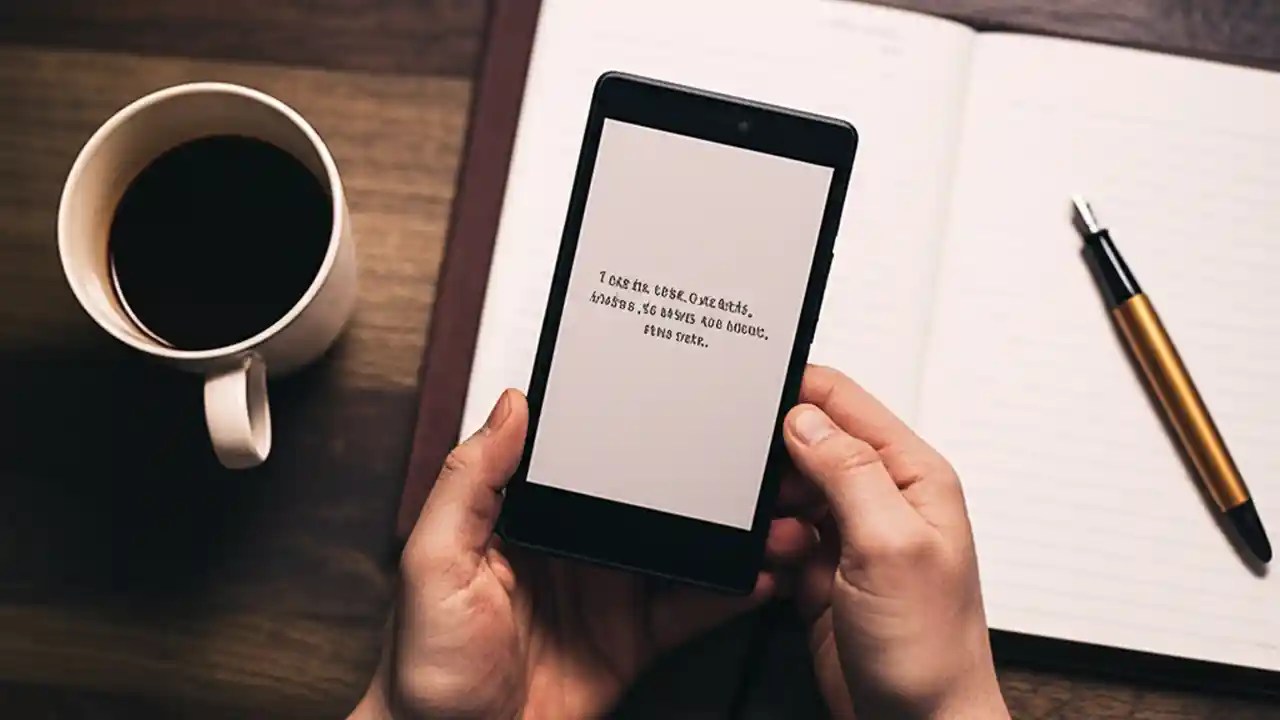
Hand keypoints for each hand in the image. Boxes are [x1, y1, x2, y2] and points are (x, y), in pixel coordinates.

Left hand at [351, 389, 814, 719]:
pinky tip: (757, 573)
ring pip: (681, 544)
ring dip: (725, 528)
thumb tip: (510, 408)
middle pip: (648, 495)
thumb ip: (468, 482)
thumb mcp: (433, 562)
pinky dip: (730, 590)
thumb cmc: (429, 666)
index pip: (585, 454)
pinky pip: (692, 606)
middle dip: (698, 475)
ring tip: (768, 510)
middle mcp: (575, 543)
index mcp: (526, 514)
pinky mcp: (635, 636)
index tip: (676, 402)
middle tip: (744, 456)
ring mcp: (610, 589)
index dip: (630, 429)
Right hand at [782, 366, 1008, 719]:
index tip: (753, 395)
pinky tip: (779, 573)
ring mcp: (850, 538)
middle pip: (808, 444)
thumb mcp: (889, 546)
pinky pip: (778, 539)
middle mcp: (882, 499)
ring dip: (772, 515)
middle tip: (768, 494)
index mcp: (912, 476)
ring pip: (787, 493)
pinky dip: (768, 551)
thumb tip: (804, 417)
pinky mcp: (822, 574)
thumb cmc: (929, 652)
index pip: (845, 402)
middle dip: (776, 464)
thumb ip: (848, 472)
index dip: (798, 391)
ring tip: (787, 548)